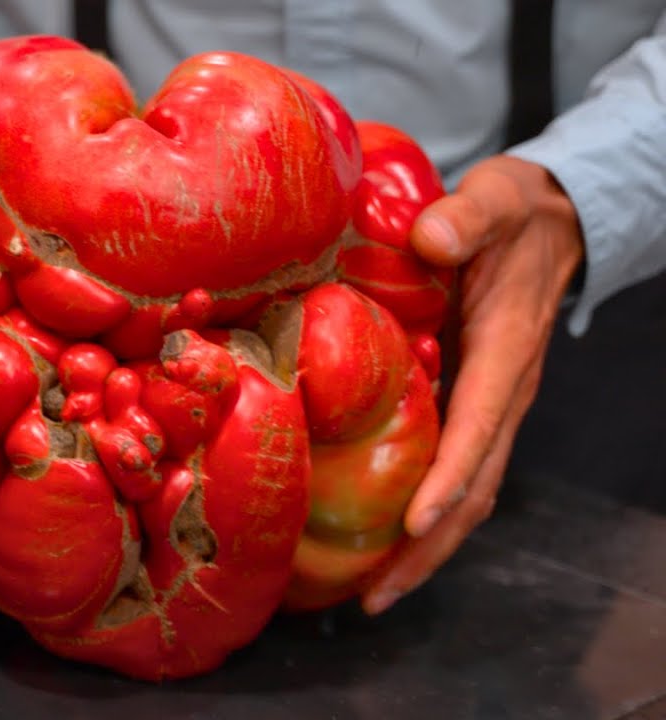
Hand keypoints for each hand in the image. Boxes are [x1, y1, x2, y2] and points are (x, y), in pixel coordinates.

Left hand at [361, 155, 583, 613]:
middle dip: (429, 548)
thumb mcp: (498, 198)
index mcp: (507, 350)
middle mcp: (504, 392)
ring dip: (425, 548)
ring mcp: (491, 404)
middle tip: (375, 597)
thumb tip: (431, 240)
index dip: (448, 480)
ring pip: (467, 491)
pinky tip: (377, 537)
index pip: (480, 427)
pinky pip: (452, 469)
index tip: (415, 527)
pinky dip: (420, 513)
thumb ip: (469, 216)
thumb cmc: (516, 213)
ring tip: (372, 592)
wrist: (552, 220)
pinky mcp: (474, 403)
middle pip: (475, 487)